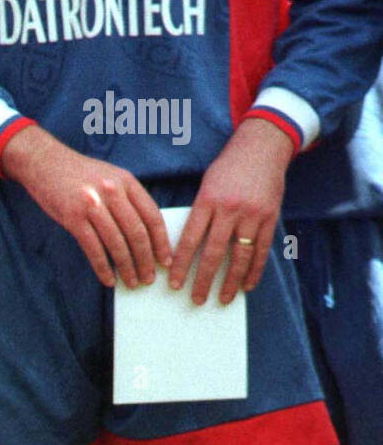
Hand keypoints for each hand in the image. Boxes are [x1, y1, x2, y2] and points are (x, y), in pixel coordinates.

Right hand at [0, 125, 170, 288]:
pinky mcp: (73, 218)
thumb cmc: (79, 175)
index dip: (161, 242)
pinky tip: (108, 280)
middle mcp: (112, 191)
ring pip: (117, 243)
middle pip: (137, 233)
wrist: (45, 163)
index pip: (152, 216)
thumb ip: (127, 200)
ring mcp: (92, 204)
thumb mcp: (110, 178)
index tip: (165, 260)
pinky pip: (93, 249)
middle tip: (148, 279)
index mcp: (126, 181)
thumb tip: (143, 236)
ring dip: (127, 268)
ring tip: (132, 282)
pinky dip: (103, 268)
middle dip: (145, 260)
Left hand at [168, 117, 295, 305]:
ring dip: (230, 282)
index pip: (190, 240)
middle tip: (196, 299)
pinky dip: (254, 270)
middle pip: (214, 253)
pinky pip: (262, 250)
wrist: (263, 144)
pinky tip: (247, 285)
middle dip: (203, 280)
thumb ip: (199, 214)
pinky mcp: (270, 217)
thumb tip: (187, 248)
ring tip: (222, 298)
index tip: (174, 284)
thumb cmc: (228, 167)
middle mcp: (230, 209)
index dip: (181, 265)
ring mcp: (253, 214)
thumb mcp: (206, 185)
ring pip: (240, 257)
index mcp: (208, 200)